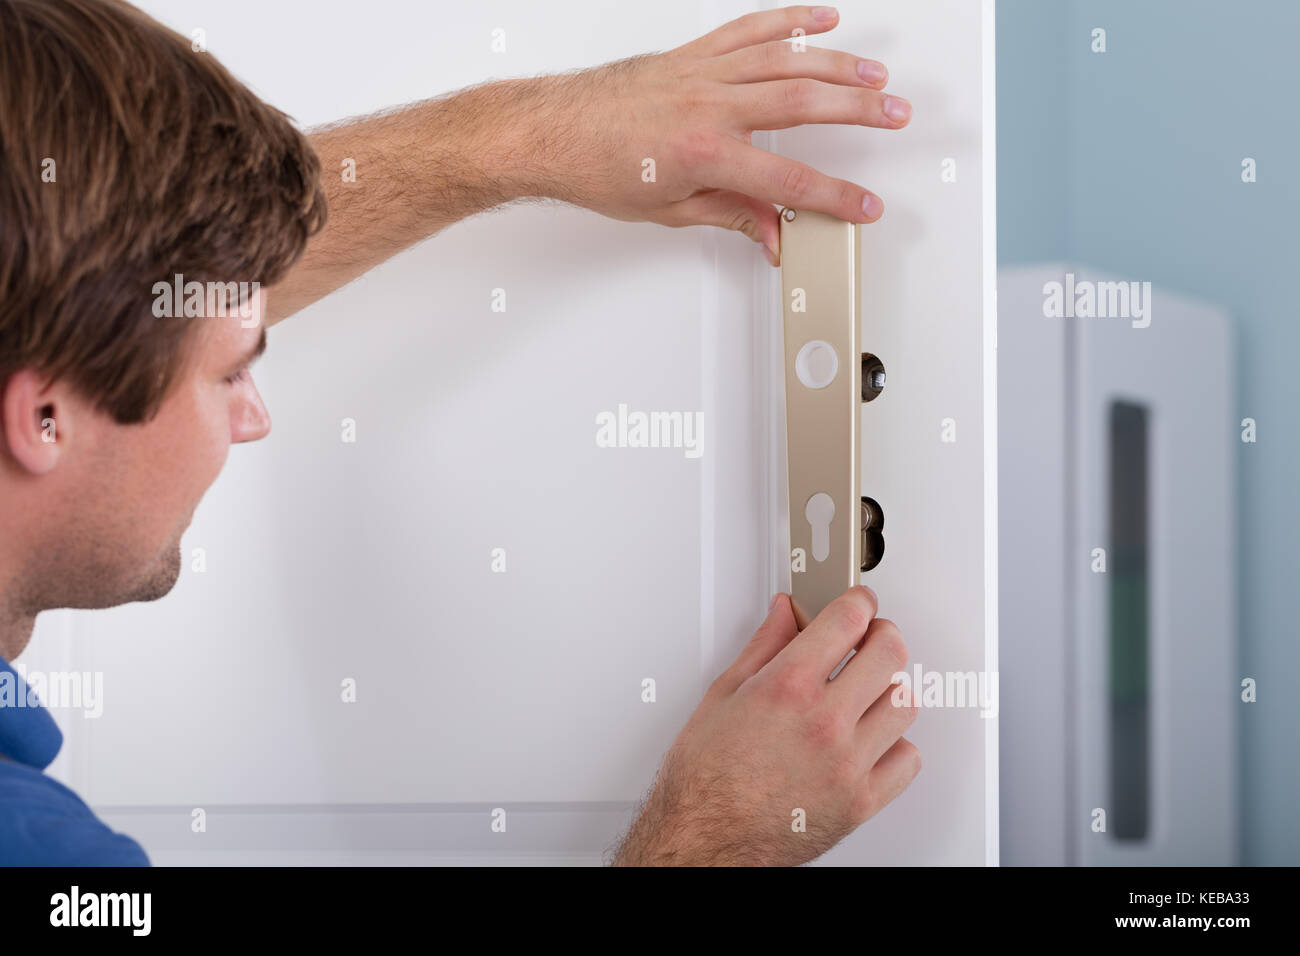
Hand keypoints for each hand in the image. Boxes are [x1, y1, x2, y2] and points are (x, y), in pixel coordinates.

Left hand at [537, 5, 910, 266]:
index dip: (832, 198)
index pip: (787, 182)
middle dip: (858, 112)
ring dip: (837, 65)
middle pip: (802, 105)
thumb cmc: (598, 170)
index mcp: (705, 154)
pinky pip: (749, 30)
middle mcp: (709, 105)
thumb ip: (731, 215)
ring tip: (876, 76)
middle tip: (896, 116)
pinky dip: (789, 20)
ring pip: (786, 60)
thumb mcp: (670, 211)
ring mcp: (702, 72)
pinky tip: (821, 18)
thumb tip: (773, 232)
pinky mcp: (692, 53)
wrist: (551, 132)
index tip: (862, 207)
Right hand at [610, 586, 919, 865]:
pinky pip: (907, 759)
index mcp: (787, 688)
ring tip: (866, 691)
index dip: (859, 601)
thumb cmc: (705, 777)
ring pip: (905, 703)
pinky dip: (895, 744)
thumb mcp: (723, 694)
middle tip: (866, 639)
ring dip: (888, 688)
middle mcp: (824, 722)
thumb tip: (785, 614)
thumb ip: (763, 646)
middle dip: (880, 635)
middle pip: (890, 653)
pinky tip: (870, 738)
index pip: (848, 619)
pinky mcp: (862, 801)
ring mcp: (848, 763)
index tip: (858, 602)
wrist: (705, 838)